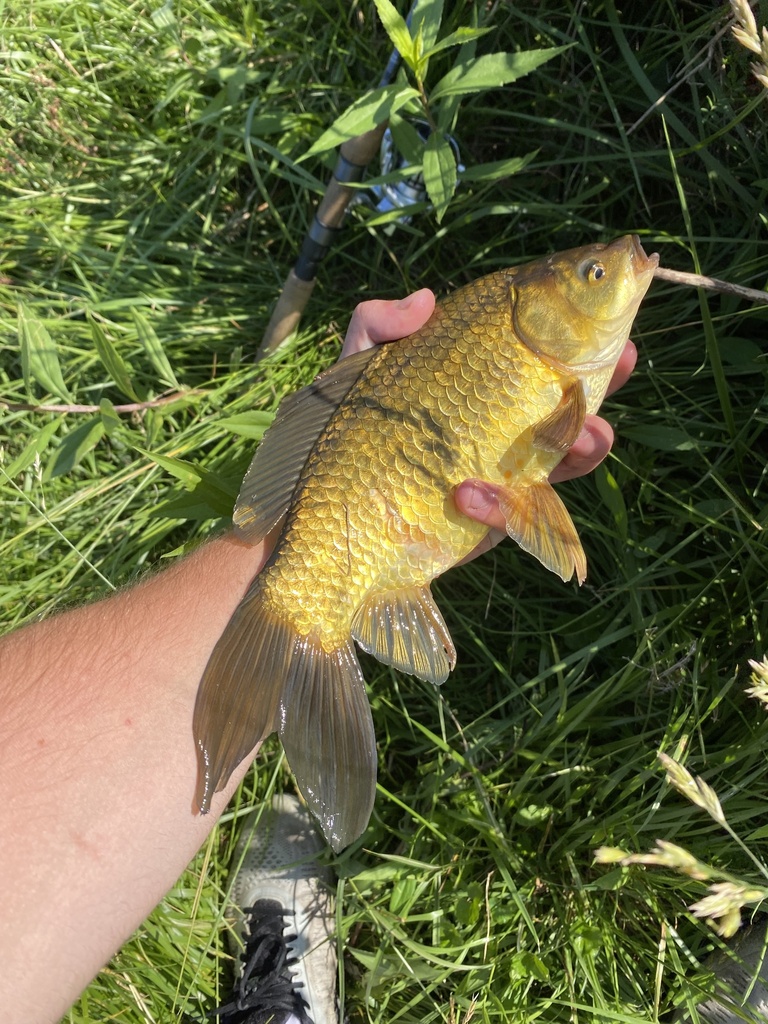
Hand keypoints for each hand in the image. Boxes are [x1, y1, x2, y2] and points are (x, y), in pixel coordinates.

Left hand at [342, 289, 634, 557]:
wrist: (335, 512)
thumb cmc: (348, 431)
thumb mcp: (355, 371)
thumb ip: (377, 324)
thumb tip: (426, 299)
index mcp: (480, 380)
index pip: (539, 349)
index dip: (576, 329)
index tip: (601, 309)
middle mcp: (503, 422)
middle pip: (572, 399)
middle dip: (604, 380)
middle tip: (621, 357)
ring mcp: (504, 472)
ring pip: (568, 459)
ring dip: (585, 445)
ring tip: (585, 436)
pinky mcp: (490, 520)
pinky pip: (516, 516)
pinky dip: (499, 507)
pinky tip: (465, 492)